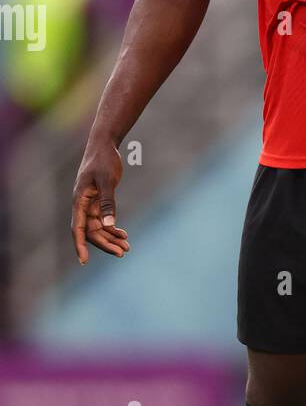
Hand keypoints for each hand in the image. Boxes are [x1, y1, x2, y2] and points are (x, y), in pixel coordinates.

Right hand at [71, 136, 128, 262]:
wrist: (104, 145)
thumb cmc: (104, 160)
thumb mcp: (108, 181)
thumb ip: (107, 203)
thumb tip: (109, 225)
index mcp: (79, 201)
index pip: (78, 228)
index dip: (80, 245)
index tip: (84, 261)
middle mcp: (82, 205)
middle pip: (91, 232)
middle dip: (105, 244)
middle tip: (123, 252)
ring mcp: (90, 204)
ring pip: (98, 228)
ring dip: (111, 238)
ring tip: (127, 247)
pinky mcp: (98, 201)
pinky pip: (103, 220)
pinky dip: (113, 228)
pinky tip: (123, 234)